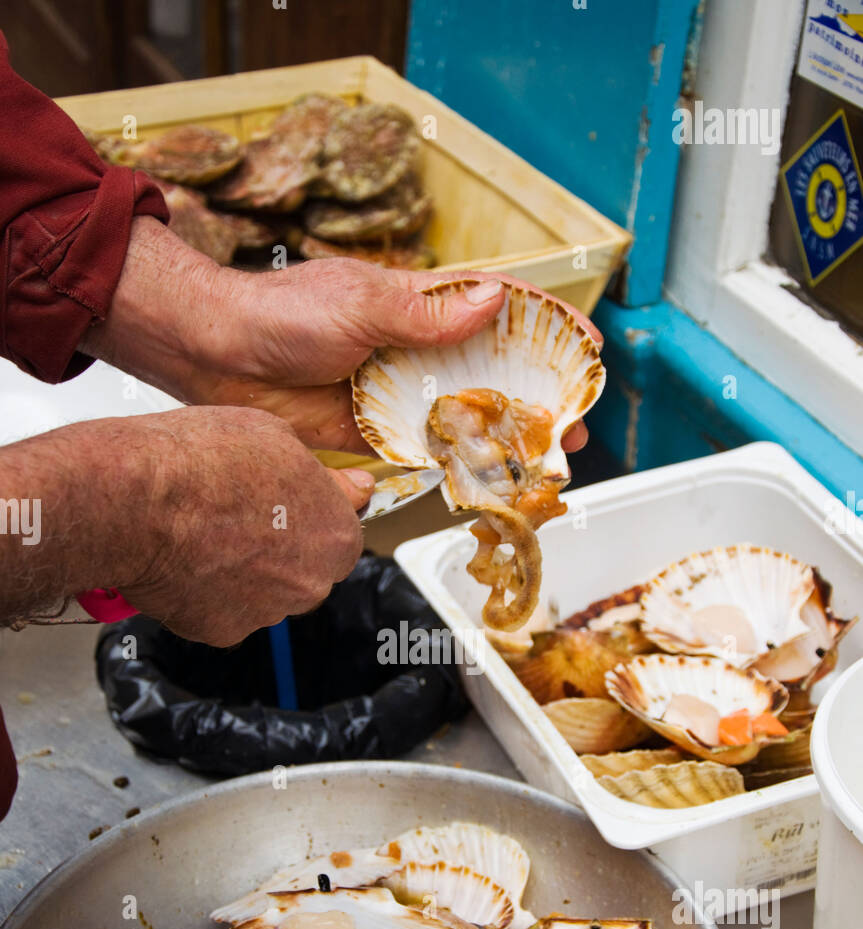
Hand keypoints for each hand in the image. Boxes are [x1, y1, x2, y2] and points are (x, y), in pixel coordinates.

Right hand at [0, 407, 372, 642]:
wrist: (135, 502)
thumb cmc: (202, 461)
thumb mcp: (278, 437)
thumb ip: (324, 477)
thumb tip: (355, 488)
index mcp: (337, 538)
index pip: (339, 534)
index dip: (308, 514)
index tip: (283, 500)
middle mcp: (310, 585)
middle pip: (303, 569)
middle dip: (278, 547)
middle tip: (236, 513)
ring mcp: (265, 614)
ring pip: (262, 593)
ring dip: (242, 570)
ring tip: (203, 532)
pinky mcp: (220, 631)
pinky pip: (220, 610)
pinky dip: (205, 591)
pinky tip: (183, 558)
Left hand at [83, 219, 600, 455]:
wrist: (220, 355)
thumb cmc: (283, 313)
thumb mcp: (362, 303)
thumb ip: (428, 313)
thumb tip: (495, 301)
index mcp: (421, 306)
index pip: (498, 312)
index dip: (545, 328)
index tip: (586, 350)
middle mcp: (416, 350)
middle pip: (492, 374)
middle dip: (537, 398)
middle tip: (574, 428)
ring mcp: (397, 393)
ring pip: (465, 417)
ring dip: (504, 438)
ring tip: (543, 461)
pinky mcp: (373, 434)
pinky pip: (423, 452)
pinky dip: (455, 466)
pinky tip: (486, 481)